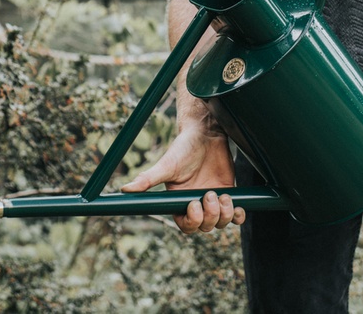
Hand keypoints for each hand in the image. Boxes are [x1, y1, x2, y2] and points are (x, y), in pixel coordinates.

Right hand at [121, 123, 244, 233]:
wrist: (206, 134)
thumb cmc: (183, 148)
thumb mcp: (166, 165)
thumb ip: (148, 179)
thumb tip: (124, 189)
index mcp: (180, 201)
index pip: (186, 225)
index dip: (192, 221)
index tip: (194, 203)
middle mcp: (197, 204)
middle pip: (205, 227)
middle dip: (211, 216)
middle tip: (211, 194)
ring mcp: (214, 201)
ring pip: (221, 223)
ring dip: (225, 214)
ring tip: (224, 195)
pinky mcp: (229, 195)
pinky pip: (236, 216)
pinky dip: (238, 216)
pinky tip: (238, 206)